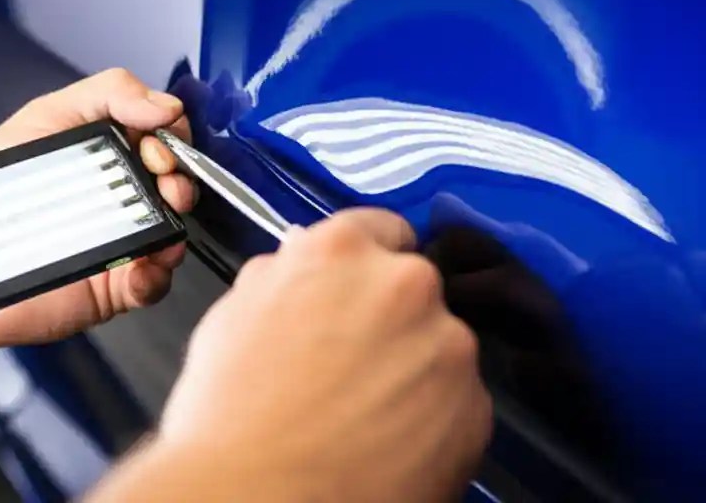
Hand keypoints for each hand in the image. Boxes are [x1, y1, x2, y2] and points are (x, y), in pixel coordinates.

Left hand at [0, 68, 197, 350]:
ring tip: (162, 224)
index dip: (171, 140)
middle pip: (178, 184)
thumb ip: (109, 93)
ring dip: (178, 227)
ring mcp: (122, 240)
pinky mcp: (116, 283)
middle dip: (181, 181)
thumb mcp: (48, 115)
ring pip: (176, 233)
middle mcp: (121, 195)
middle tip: (166, 183)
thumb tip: (167, 104)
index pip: (164, 139)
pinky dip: (157, 275)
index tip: (156, 147)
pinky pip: (155, 282)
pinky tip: (144, 263)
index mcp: (111, 152)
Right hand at [147, 209, 491, 501]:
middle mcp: (404, 286)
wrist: (258, 497)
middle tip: (350, 363)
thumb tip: (301, 258)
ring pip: (440, 347)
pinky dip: (433, 419)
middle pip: (412, 289)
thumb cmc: (231, 417)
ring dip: (414, 369)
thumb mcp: (236, 314)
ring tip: (363, 413)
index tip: (361, 289)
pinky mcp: (474, 408)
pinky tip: (386, 441)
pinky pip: (459, 403)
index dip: (365, 264)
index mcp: (341, 251)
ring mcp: (447, 347)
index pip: (380, 229)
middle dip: (390, 319)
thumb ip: (283, 273)